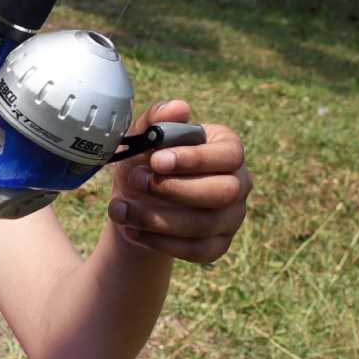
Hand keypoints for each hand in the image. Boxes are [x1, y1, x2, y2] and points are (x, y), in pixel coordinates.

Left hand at [108, 100, 250, 262]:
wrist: (135, 202)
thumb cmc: (144, 163)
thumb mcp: (142, 139)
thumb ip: (156, 120)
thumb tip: (179, 107)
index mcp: (226, 149)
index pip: (229, 153)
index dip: (195, 158)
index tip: (156, 160)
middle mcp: (238, 182)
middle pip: (225, 191)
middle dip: (175, 189)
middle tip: (136, 180)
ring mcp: (232, 217)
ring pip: (206, 224)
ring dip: (157, 218)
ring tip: (120, 208)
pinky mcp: (219, 245)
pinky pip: (199, 251)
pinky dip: (161, 242)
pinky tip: (132, 230)